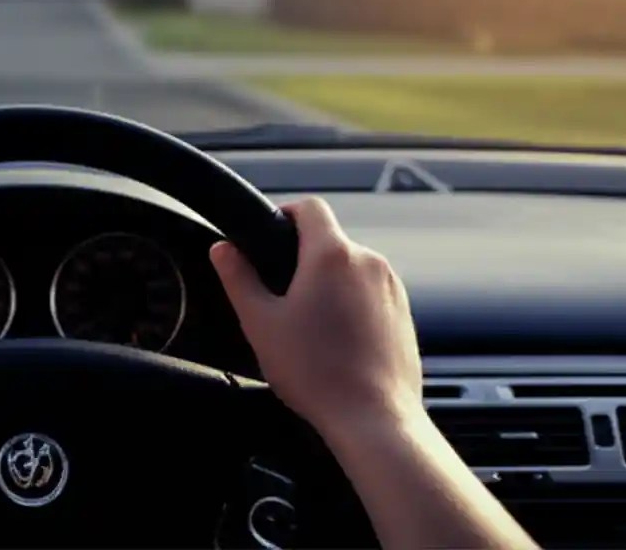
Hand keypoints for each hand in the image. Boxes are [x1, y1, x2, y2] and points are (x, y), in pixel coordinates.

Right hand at [209, 197, 420, 438]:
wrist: (373, 418)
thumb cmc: (316, 372)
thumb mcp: (260, 322)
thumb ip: (238, 277)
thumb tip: (222, 250)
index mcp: (332, 255)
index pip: (309, 208)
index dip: (284, 214)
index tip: (269, 238)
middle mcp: (369, 262)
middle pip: (329, 241)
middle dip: (302, 260)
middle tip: (279, 297)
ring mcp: (391, 288)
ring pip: (350, 270)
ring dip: (328, 285)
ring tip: (307, 328)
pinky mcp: (403, 314)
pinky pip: (370, 295)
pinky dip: (350, 307)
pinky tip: (334, 343)